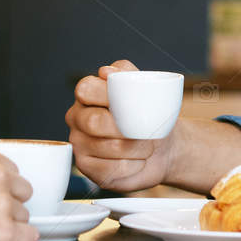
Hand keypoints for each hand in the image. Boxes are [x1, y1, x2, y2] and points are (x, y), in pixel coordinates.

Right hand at [66, 60, 176, 191]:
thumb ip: (126, 73)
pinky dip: (132, 166)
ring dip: (135, 148)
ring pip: (106, 147)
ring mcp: (79, 143)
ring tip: (147, 146)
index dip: (107, 95)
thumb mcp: (145, 88)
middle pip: (93, 122)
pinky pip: (109, 169)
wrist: (162, 146)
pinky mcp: (87, 168)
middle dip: (125, 128)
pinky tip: (138, 161)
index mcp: (87, 94)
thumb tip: (105, 72)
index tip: (131, 103)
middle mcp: (77, 117)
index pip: (85, 89)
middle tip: (146, 130)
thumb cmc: (150, 115)